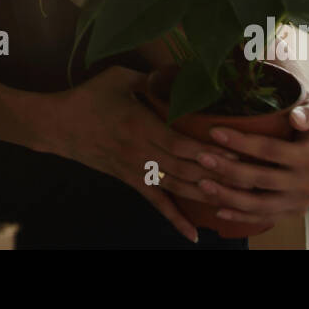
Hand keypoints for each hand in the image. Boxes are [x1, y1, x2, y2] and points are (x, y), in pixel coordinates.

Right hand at [43, 66, 249, 242]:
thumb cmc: (89, 97)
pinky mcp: (130, 181)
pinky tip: (194, 236)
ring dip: (206, 195)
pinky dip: (175, 220)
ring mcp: (136, 170)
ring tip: (236, 200)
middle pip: (186, 169)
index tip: (236, 153)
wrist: (59, 126)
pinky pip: (156, 203)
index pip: (181, 143)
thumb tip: (178, 73)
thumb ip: (149, 78)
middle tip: (249, 178)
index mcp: (141, 125)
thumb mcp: (118, 77)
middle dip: (218, 175)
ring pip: (177, 187)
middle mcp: (141, 152)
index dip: (209, 151)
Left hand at [191, 91, 308, 231]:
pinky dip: (240, 216)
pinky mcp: (292, 212)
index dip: (242, 143)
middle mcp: (308, 183)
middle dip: (228, 169)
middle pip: (261, 179)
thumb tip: (296, 118)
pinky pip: (263, 217)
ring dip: (229, 196)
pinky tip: (218, 209)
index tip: (214, 132)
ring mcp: (299, 201)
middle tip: (201, 157)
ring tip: (202, 184)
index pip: (270, 150)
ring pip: (260, 204)